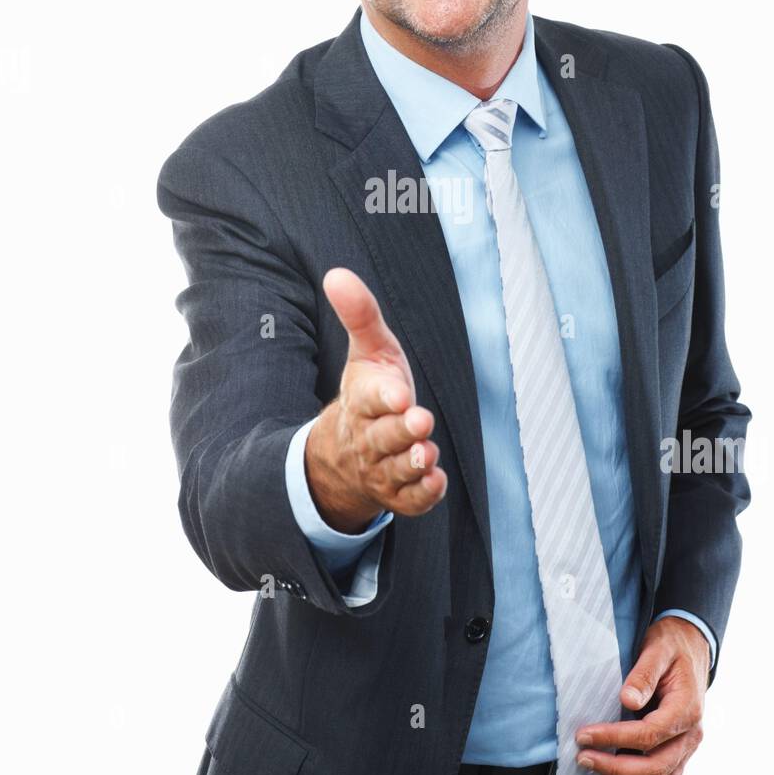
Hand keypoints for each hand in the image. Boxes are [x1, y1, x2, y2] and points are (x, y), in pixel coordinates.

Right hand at [304, 267, 447, 532]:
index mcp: (362, 400)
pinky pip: (408, 501)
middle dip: (401, 431)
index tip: (399, 392)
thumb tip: (337, 273)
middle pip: (383, 437)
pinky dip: (422, 494)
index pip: (369, 398)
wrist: (347, 452)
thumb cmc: (370, 393)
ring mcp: (382, 469)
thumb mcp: (367, 351)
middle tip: (421, 420)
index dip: (383, 396)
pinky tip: (436, 481)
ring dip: (413, 463)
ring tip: (428, 453)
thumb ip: (360, 314)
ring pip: (395, 470)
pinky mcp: (397, 494)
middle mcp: (369, 437)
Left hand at [573, 616, 709, 774]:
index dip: (615, 738)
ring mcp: (688, 745)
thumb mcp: (657, 648)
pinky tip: (611, 773)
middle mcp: (692, 733)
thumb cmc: (672, 646)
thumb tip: (628, 700)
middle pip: (657, 766)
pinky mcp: (680, 751)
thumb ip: (644, 674)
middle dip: (616, 767)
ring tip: (593, 768)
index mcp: (687, 707)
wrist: (692, 646)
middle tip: (583, 758)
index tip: (584, 735)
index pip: (650, 733)